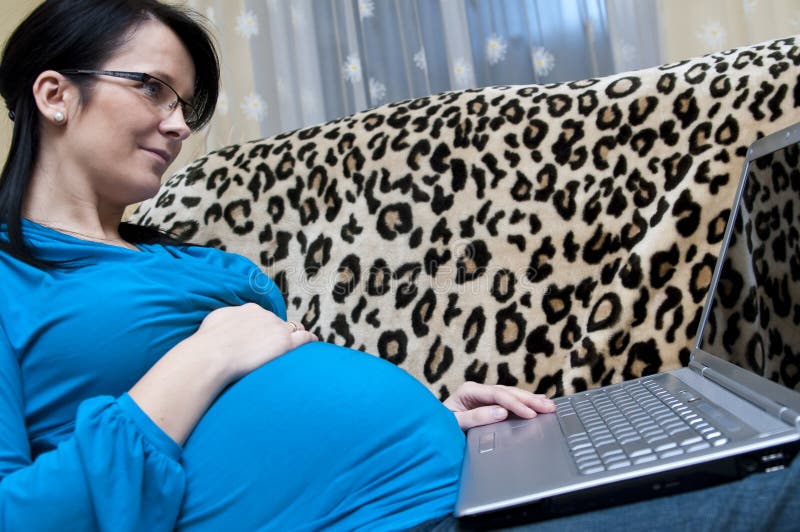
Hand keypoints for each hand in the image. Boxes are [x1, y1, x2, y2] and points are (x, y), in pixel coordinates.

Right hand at [188, 303, 317, 380]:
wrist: (212, 354)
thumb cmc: (208, 342)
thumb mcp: (215, 320)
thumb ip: (226, 318)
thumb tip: (227, 322)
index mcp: (249, 309)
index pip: (262, 317)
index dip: (263, 328)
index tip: (261, 337)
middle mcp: (266, 315)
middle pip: (276, 324)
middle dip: (275, 333)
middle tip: (273, 347)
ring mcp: (277, 328)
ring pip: (292, 330)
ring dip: (294, 336)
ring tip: (299, 343)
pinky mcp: (285, 343)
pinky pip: (304, 338)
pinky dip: (310, 340)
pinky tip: (314, 342)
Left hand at [443, 381, 555, 430]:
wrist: (429, 429)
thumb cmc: (438, 427)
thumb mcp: (454, 423)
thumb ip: (476, 417)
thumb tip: (501, 412)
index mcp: (469, 391)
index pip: (498, 395)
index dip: (516, 404)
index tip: (530, 414)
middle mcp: (478, 390)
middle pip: (508, 392)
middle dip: (529, 400)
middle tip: (548, 407)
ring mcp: (483, 396)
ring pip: (511, 394)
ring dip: (530, 399)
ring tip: (549, 405)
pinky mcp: (488, 403)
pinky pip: (509, 400)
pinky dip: (524, 402)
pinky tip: (537, 402)